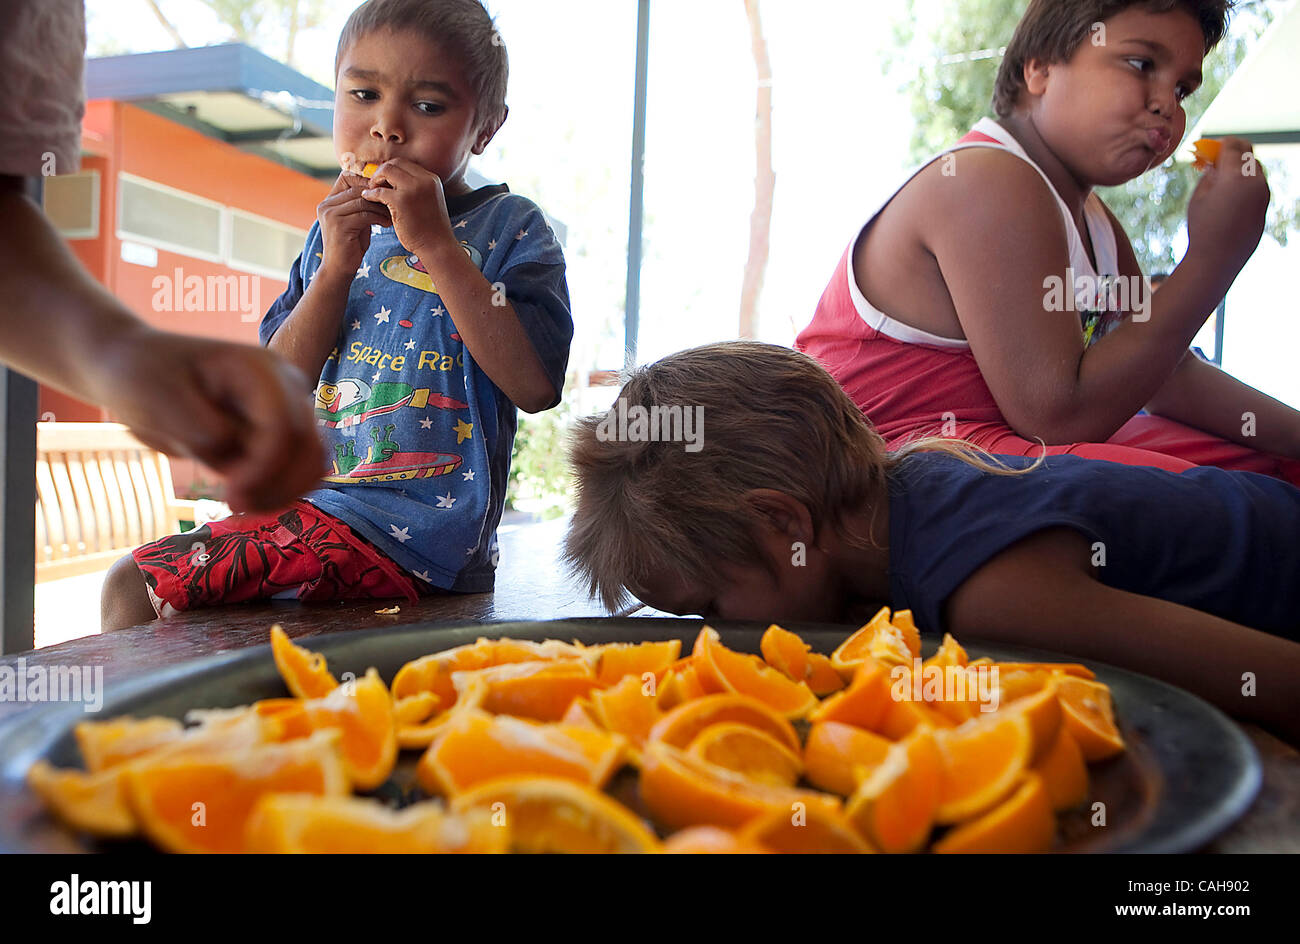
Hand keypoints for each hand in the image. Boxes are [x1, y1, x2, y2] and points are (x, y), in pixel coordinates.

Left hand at [91, 326, 326, 512]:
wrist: (135, 370)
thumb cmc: (141, 376)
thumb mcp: (158, 399)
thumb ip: (199, 427)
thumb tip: (231, 450)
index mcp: (259, 370)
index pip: (285, 426)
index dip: (266, 467)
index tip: (231, 495)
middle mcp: (284, 388)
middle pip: (308, 447)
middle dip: (277, 485)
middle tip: (233, 506)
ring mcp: (284, 412)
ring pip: (312, 464)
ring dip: (283, 494)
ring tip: (239, 506)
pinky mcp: (275, 437)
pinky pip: (295, 472)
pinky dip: (278, 494)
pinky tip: (243, 500)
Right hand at [317, 171, 391, 279]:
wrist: (339, 269)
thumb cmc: (351, 245)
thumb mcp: (355, 220)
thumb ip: (361, 204)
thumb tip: (380, 187)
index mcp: (328, 201)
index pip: (346, 177)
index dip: (366, 181)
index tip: (383, 191)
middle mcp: (326, 205)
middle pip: (357, 188)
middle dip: (377, 194)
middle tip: (393, 202)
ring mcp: (331, 215)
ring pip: (362, 200)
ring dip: (380, 207)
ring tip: (391, 214)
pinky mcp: (339, 226)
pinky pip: (364, 214)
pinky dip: (378, 217)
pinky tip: (386, 224)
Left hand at [361, 158, 457, 260]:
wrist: (438, 246)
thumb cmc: (431, 228)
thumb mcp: (428, 201)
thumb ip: (415, 189)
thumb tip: (392, 182)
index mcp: (431, 179)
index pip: (405, 163)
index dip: (390, 169)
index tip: (382, 179)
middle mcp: (424, 180)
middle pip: (394, 163)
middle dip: (381, 171)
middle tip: (374, 184)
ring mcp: (413, 189)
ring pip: (386, 171)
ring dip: (375, 179)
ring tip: (371, 190)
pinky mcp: (402, 201)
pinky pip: (379, 190)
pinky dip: (371, 193)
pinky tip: (367, 198)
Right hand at [1186, 137, 1269, 274]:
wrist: (1217, 260)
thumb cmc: (1202, 228)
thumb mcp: (1199, 196)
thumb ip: (1211, 175)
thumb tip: (1217, 164)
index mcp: (1235, 176)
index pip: (1233, 146)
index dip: (1221, 143)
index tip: (1211, 147)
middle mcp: (1255, 182)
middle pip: (1249, 154)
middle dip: (1234, 153)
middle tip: (1217, 160)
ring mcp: (1263, 195)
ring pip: (1255, 170)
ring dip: (1240, 169)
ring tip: (1221, 180)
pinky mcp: (1265, 207)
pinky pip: (1257, 187)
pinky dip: (1245, 184)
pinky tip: (1229, 196)